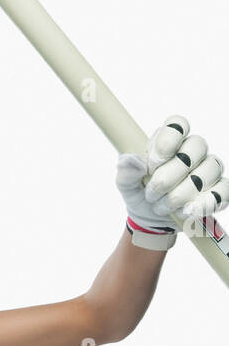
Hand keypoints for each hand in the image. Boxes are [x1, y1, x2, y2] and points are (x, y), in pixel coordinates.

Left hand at [116, 115, 226, 250]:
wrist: (151, 221)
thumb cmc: (141, 194)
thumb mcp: (126, 185)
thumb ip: (126, 172)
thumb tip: (133, 162)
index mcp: (169, 141)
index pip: (177, 124)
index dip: (168, 139)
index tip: (153, 162)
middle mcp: (193, 151)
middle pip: (196, 146)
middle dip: (169, 175)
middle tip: (151, 193)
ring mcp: (209, 169)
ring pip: (208, 170)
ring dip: (180, 194)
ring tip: (162, 207)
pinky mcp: (220, 190)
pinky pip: (223, 191)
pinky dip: (202, 204)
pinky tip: (185, 212)